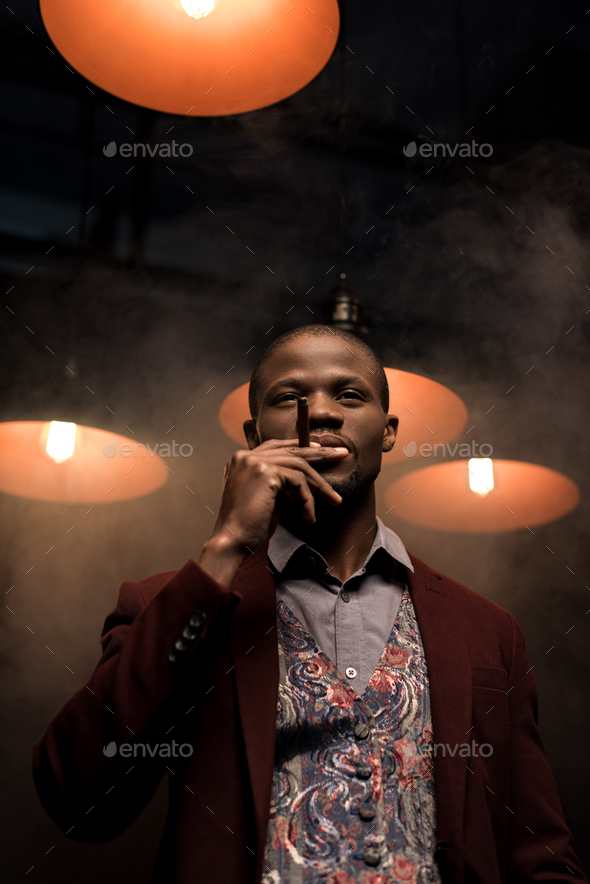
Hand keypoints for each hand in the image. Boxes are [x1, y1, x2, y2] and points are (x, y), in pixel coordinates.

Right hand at [210, 438, 346, 553]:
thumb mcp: (269, 499)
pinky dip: (308, 500)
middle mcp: (246, 455)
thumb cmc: (249, 527)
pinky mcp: (265, 472)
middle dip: (320, 453)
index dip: (301, 446)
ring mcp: (254, 461)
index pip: (277, 446)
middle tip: (342, 455)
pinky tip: (309, 517)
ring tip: (335, 500)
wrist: (232, 541)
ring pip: (299, 465)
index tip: (322, 449)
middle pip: (291, 450)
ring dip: (320, 485)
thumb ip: (283, 485)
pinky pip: (298, 481)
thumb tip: (306, 481)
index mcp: (242, 460)